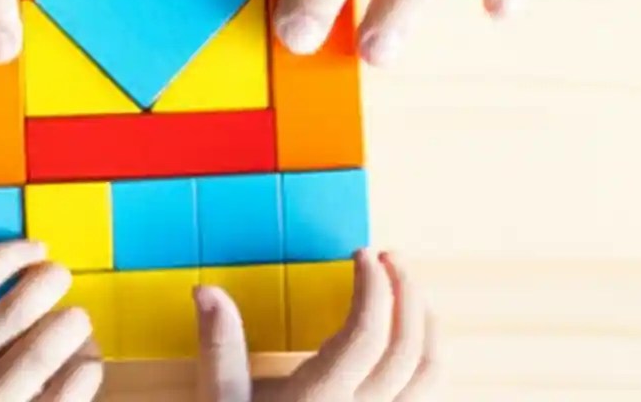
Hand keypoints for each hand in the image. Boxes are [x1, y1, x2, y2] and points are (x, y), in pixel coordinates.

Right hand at [194, 250, 439, 401]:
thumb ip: (220, 350)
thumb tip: (207, 292)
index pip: (366, 332)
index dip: (373, 285)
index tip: (362, 255)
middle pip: (409, 348)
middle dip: (407, 292)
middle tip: (389, 258)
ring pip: (433, 376)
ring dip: (428, 325)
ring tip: (409, 292)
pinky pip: (429, 399)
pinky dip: (430, 363)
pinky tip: (412, 344)